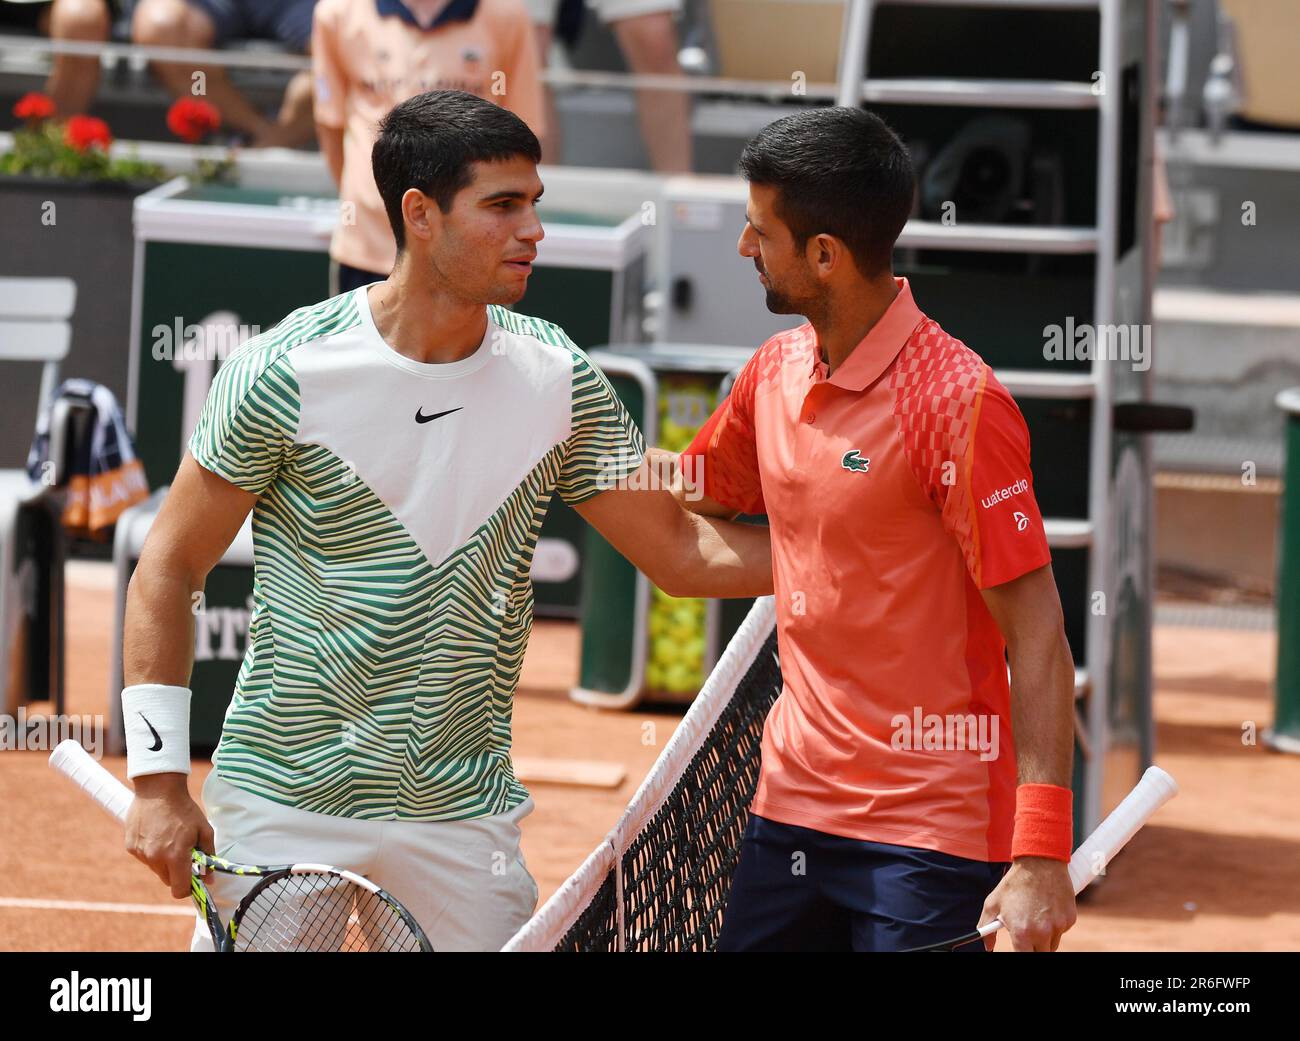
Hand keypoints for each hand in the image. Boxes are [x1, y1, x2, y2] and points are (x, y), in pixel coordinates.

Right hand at [125, 774, 213, 899]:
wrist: (158, 789)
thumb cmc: (184, 809)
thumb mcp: (204, 830)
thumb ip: (208, 856)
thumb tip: (209, 878)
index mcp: (175, 856)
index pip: (179, 890)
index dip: (188, 889)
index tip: (193, 881)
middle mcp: (155, 858)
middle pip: (168, 880)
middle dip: (178, 873)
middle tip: (184, 855)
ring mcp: (141, 853)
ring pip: (156, 869)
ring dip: (164, 861)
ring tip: (170, 839)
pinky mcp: (131, 847)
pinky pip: (145, 857)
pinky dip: (152, 852)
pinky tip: (157, 834)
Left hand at [978, 857, 1075, 950]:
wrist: (1040, 862)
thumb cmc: (1014, 883)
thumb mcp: (993, 903)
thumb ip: (985, 928)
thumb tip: (987, 946)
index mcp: (1022, 932)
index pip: (1024, 958)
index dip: (1020, 954)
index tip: (1019, 949)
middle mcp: (1042, 933)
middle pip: (1040, 954)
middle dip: (1033, 948)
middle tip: (1027, 935)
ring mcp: (1058, 927)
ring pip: (1052, 944)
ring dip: (1044, 938)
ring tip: (1035, 917)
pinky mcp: (1070, 920)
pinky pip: (1061, 931)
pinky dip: (1055, 925)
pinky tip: (1047, 908)